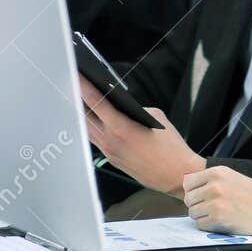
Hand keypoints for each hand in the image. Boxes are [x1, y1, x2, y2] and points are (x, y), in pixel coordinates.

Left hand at [78, 75, 202, 194]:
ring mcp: (110, 153)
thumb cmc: (170, 146)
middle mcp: (110, 141)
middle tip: (74, 85)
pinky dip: (93, 128)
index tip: (75, 76)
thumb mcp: (155, 116)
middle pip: (86, 116)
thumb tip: (123, 106)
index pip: (95, 102)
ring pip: (88, 130)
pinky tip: (92, 120)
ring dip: (84, 115)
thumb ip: (134, 108)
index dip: (83, 87)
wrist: (177, 174)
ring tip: (79, 100)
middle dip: (80, 99)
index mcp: (120, 127)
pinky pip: (96, 141)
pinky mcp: (113, 160)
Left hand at [181, 166, 251, 236]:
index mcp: (217, 172)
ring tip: (219, 215)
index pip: (188, 182)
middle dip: (197, 205)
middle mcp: (214, 185)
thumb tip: (188, 186)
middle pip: (189, 198)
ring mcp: (215, 202)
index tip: (201, 197)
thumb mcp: (233, 178)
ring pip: (192, 212)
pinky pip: (200, 224)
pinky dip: (208, 226)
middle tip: (212, 209)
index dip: (193, 192)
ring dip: (202, 217)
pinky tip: (222, 223)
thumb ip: (212, 180)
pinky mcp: (218, 219)